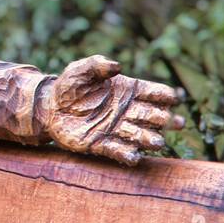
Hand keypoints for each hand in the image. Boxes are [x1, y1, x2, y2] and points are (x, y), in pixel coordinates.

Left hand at [36, 55, 183, 165]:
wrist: (50, 107)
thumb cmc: (69, 86)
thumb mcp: (80, 70)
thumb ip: (97, 65)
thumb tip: (117, 66)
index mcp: (129, 91)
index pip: (154, 93)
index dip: (165, 95)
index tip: (172, 98)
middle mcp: (128, 111)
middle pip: (153, 116)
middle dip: (164, 119)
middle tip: (173, 122)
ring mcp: (116, 129)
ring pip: (140, 136)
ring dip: (149, 140)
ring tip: (158, 142)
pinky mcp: (101, 144)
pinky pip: (118, 152)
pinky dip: (126, 155)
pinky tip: (134, 157)